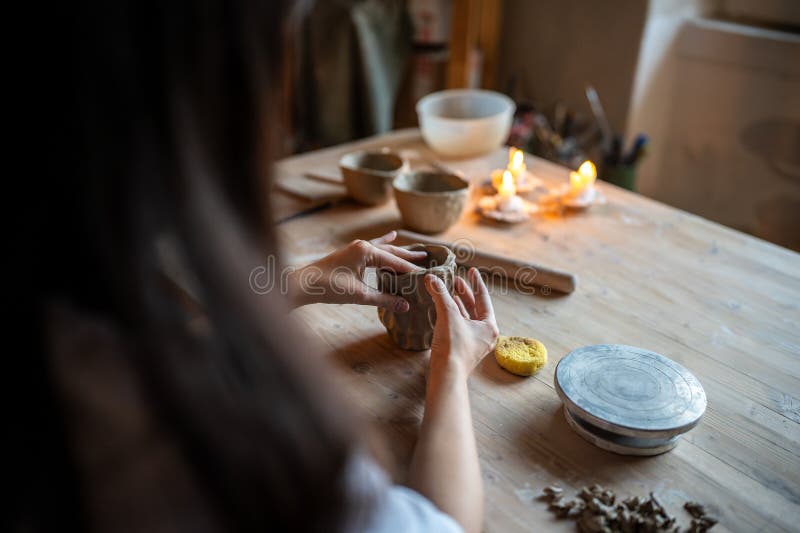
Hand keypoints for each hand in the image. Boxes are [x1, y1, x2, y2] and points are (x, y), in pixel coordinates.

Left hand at [288, 231, 425, 310]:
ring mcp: (356, 248)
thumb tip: (406, 306)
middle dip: (409, 256)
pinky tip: (392, 236)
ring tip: (416, 251)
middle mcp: (363, 245)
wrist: (303, 284)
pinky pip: (373, 247)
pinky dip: (384, 243)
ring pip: (384, 249)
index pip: (395, 261)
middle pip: (392, 252)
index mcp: (367, 251)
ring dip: (399, 252)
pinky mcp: (351, 253)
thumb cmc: (329, 287)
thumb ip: (384, 300)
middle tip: (428, 258)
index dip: (411, 270)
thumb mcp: (360, 295)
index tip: (426, 275)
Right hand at [424, 267, 498, 379]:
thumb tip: (431, 277)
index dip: (476, 283)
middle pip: (476, 308)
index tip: (472, 271)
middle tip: (456, 280)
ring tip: (449, 292)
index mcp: (489, 326)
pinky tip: (444, 310)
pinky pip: (460, 327)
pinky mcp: (462, 350)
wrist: (446, 375)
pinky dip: (453, 316)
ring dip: (458, 304)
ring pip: (467, 318)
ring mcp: (474, 343)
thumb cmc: (453, 346)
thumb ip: (440, 294)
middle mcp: (485, 335)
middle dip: (465, 293)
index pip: (484, 298)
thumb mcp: (448, 315)